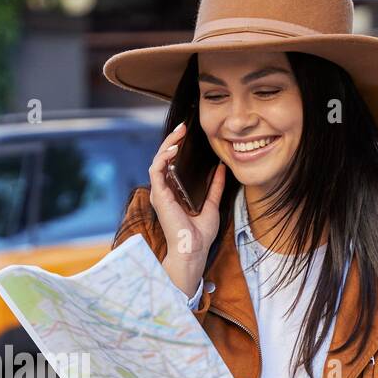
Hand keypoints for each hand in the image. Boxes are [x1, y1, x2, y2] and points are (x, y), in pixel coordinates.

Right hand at [148, 122, 226, 294]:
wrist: (193, 250)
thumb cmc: (199, 235)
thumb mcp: (212, 205)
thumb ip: (215, 187)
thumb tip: (221, 168)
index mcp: (174, 193)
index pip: (172, 165)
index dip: (178, 148)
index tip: (188, 135)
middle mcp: (164, 191)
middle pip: (164, 159)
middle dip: (172, 140)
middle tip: (184, 127)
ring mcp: (160, 193)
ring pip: (158, 161)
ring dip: (167, 144)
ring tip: (179, 132)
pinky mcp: (158, 195)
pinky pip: (156, 170)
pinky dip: (163, 157)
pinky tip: (174, 149)